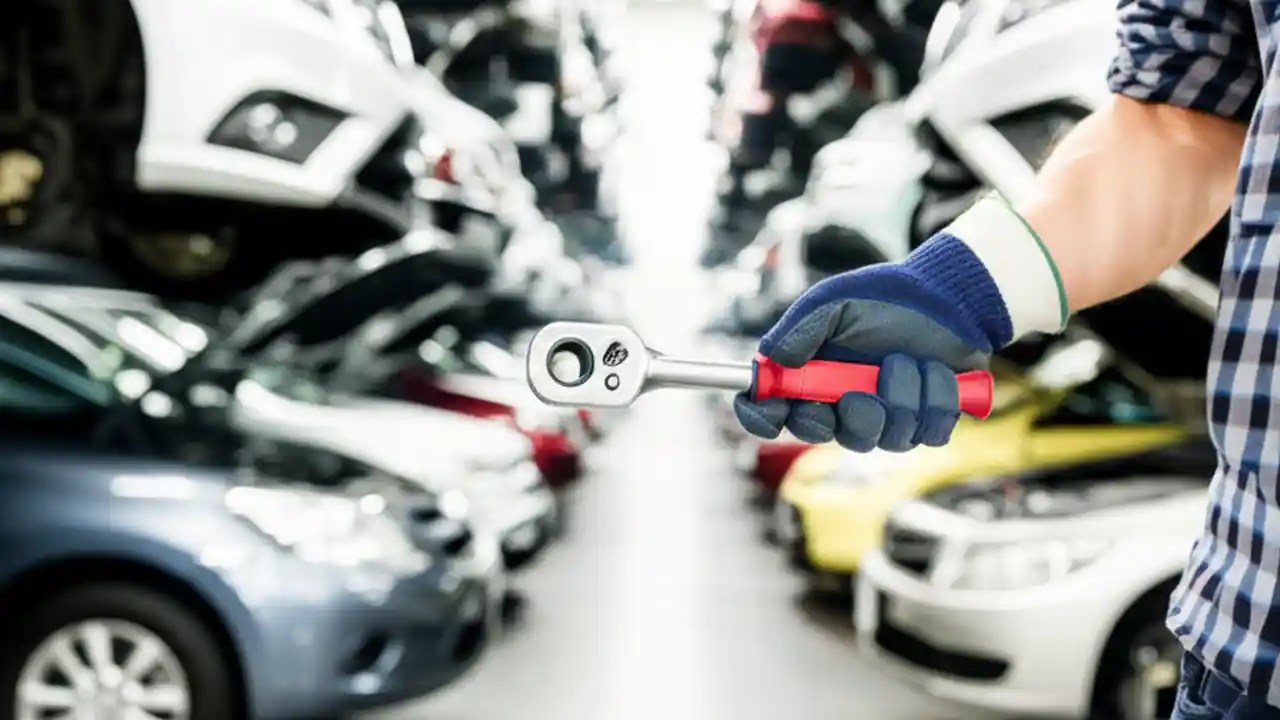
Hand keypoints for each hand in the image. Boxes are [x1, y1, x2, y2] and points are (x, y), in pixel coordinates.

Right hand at [734, 198, 1065, 451]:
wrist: (949, 295)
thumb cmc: (885, 297)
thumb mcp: (833, 301)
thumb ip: (798, 330)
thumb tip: (770, 362)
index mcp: (812, 379)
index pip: (772, 412)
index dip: (763, 419)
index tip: (771, 414)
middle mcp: (843, 405)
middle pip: (830, 437)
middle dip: (850, 417)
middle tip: (858, 394)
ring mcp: (886, 419)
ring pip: (883, 439)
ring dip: (900, 395)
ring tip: (910, 359)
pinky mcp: (927, 423)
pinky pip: (927, 434)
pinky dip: (934, 398)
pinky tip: (936, 370)